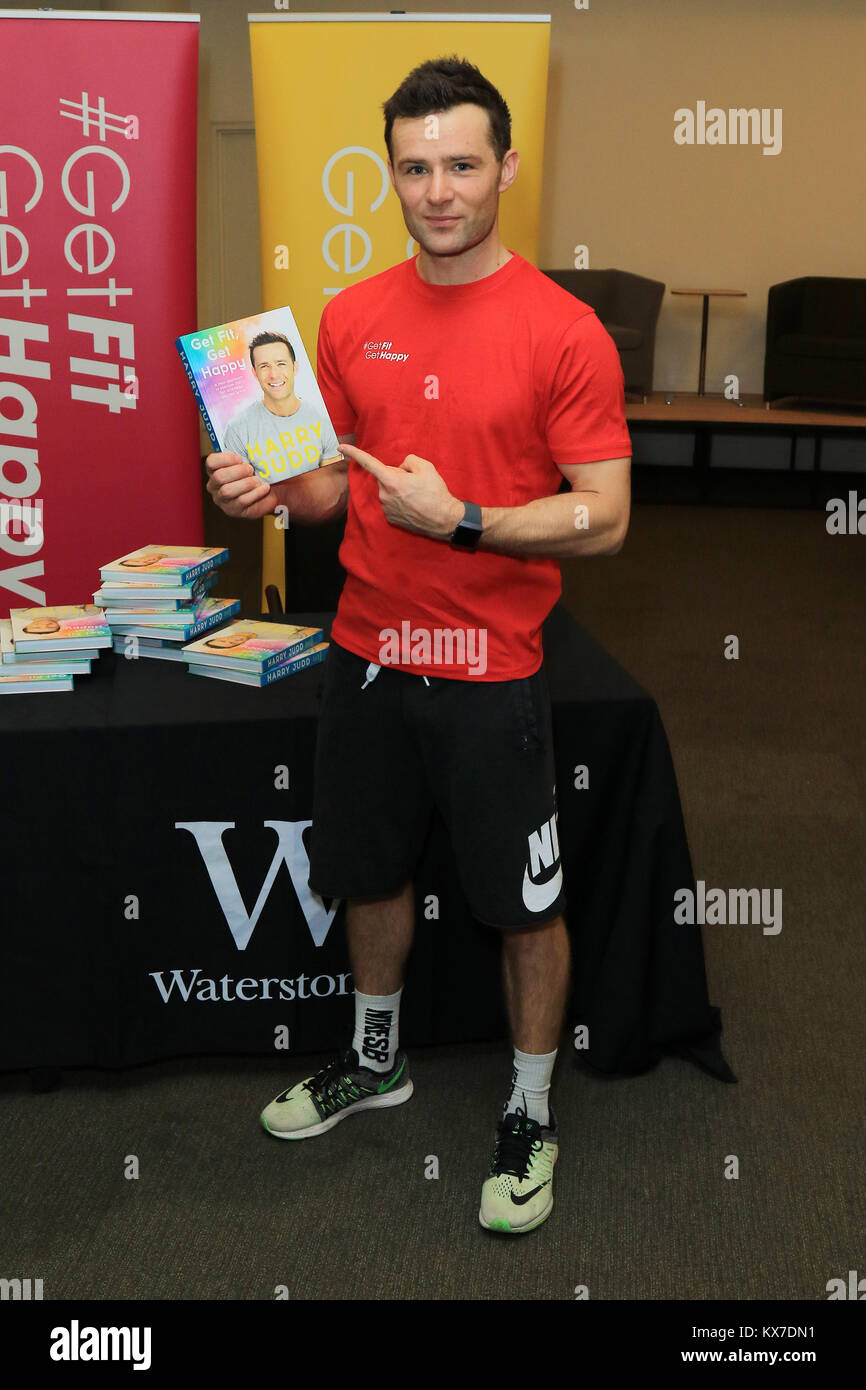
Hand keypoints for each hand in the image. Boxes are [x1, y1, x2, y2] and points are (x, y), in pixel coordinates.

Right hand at [205, 451, 273, 520]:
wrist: (266, 493)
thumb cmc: (254, 474)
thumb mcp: (249, 461)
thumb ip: (246, 454)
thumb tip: (252, 448)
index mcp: (214, 470)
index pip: (211, 462)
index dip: (226, 459)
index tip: (240, 459)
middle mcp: (214, 485)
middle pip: (219, 477)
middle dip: (238, 471)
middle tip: (251, 469)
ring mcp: (222, 499)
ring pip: (228, 491)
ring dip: (246, 483)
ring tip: (258, 480)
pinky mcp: (232, 510)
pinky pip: (242, 501)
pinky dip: (256, 493)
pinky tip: (264, 487)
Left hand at [338, 442, 463, 540]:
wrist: (444, 520)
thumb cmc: (436, 493)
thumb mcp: (426, 466)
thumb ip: (408, 460)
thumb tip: (400, 467)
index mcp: (392, 480)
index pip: (369, 463)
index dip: (354, 454)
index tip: (340, 448)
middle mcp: (385, 495)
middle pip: (386, 477)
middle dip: (397, 476)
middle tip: (416, 483)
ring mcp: (386, 508)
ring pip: (389, 490)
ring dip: (399, 490)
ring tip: (417, 496)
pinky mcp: (390, 518)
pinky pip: (392, 503)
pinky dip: (400, 501)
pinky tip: (414, 505)